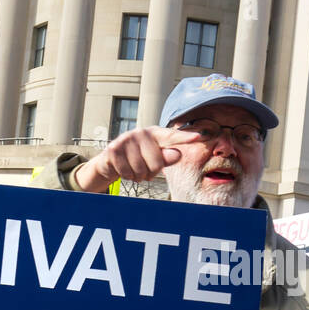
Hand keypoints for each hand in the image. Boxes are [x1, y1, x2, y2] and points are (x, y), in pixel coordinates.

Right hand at [73, 126, 201, 191]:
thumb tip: (177, 155)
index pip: (172, 137)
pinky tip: (125, 169)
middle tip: (145, 168)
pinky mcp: (114, 149)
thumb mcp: (155, 159)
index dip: (185, 138)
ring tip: (134, 169)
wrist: (111, 161)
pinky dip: (128, 176)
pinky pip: (128, 172)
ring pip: (142, 170)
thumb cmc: (139, 159)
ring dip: (139, 176)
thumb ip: (167, 158)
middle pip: (157, 163)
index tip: (198, 137)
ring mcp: (126, 139)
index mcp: (155, 134)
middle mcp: (141, 133)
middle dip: (151, 172)